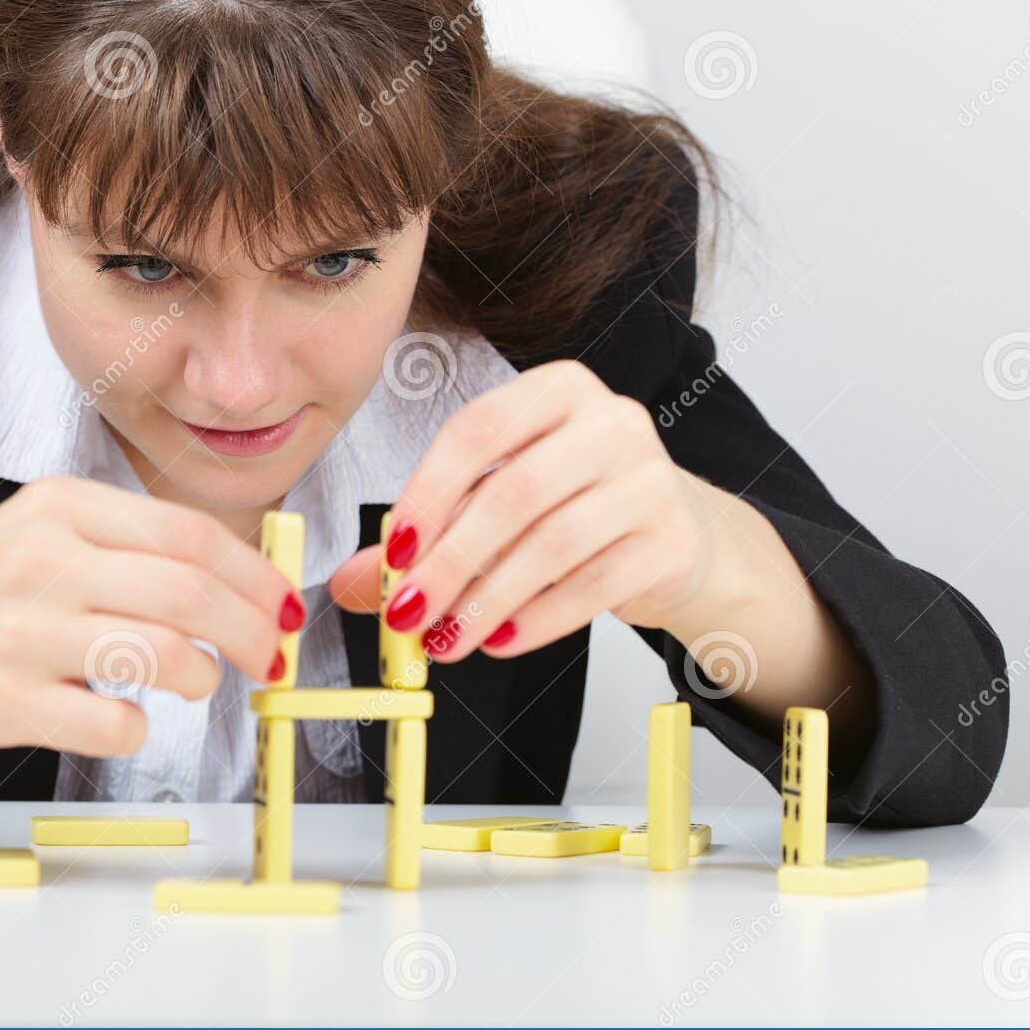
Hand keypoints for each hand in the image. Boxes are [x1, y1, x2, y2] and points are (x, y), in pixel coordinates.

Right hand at [0, 476, 300, 760]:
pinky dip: (140, 728)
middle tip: (271, 659)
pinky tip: (126, 718)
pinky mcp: (0, 700)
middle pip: (190, 593)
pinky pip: (112, 721)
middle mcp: (41, 561)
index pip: (191, 535)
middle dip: (252, 632)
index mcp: (62, 508)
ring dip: (204, 678)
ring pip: (162, 655)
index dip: (256, 577)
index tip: (284, 608)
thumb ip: (132, 547)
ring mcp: (19, 632)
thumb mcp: (44, 534)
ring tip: (198, 683)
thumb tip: (242, 579)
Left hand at [329, 360, 717, 660]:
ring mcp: (650, 479)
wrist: (677, 536)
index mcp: (556, 390)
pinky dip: (537, 620)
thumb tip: (352, 582)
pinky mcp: (671, 540)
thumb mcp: (499, 503)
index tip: (393, 547)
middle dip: (450, 561)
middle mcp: (610, 421)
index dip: (429, 490)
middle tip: (408, 611)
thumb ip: (427, 533)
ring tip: (448, 637)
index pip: (478, 429)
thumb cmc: (577, 506)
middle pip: (513, 492)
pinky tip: (500, 638)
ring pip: (553, 544)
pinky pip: (593, 586)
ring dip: (486, 600)